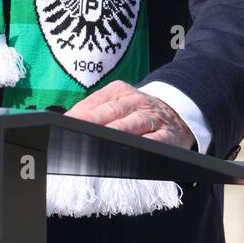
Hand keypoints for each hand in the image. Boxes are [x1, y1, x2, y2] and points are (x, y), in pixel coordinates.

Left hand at [64, 80, 196, 148]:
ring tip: (99, 141)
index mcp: (119, 91)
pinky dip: (144, 145)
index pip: (96, 101)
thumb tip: (67, 122)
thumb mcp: (118, 103)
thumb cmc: (139, 112)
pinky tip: (132, 151)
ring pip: (132, 124)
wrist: (178, 113)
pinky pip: (155, 141)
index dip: (80, 112)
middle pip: (111, 111)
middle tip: (76, 131)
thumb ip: (95, 111)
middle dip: (93, 122)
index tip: (65, 122)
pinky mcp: (167, 136)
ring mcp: (152, 118)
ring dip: (116, 132)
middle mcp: (136, 102)